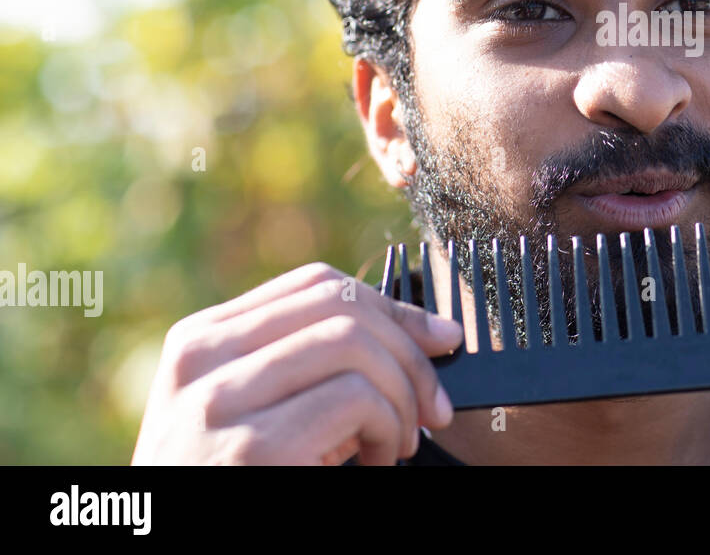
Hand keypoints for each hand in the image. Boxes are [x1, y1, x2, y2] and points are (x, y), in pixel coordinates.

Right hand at [131, 262, 462, 464]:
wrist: (168, 554)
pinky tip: (377, 462)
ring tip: (398, 443)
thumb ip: (307, 367)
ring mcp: (219, 402)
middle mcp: (200, 361)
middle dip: (410, 349)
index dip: (393, 307)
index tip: (438, 339)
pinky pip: (355, 399)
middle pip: (342, 305)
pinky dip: (388, 429)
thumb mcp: (254, 414)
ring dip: (401, 396)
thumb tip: (427, 334)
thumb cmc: (232, 483)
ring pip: (353, 343)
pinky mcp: (250, 449)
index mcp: (201, 342)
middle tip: (433, 405)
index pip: (316, 284)